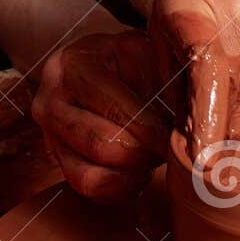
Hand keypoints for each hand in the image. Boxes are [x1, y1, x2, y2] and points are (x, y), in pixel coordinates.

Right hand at [31, 29, 172, 201]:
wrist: (99, 63)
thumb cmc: (129, 59)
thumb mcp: (146, 53)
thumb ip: (165, 79)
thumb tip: (191, 117)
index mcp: (73, 64)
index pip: (115, 108)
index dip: (154, 128)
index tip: (183, 138)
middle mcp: (50, 100)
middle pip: (101, 145)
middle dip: (145, 153)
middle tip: (173, 151)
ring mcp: (48, 133)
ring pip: (89, 174)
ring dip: (132, 171)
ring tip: (155, 156)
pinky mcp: (56, 158)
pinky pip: (87, 187)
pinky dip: (119, 186)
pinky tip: (140, 170)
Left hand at [149, 0, 239, 156]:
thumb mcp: (165, 10)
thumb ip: (167, 68)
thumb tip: (174, 131)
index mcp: (188, 8)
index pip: (200, 68)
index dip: (203, 114)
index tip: (200, 156)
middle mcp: (232, 15)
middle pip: (228, 92)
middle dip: (215, 128)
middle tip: (203, 159)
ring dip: (231, 106)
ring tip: (213, 95)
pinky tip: (239, 58)